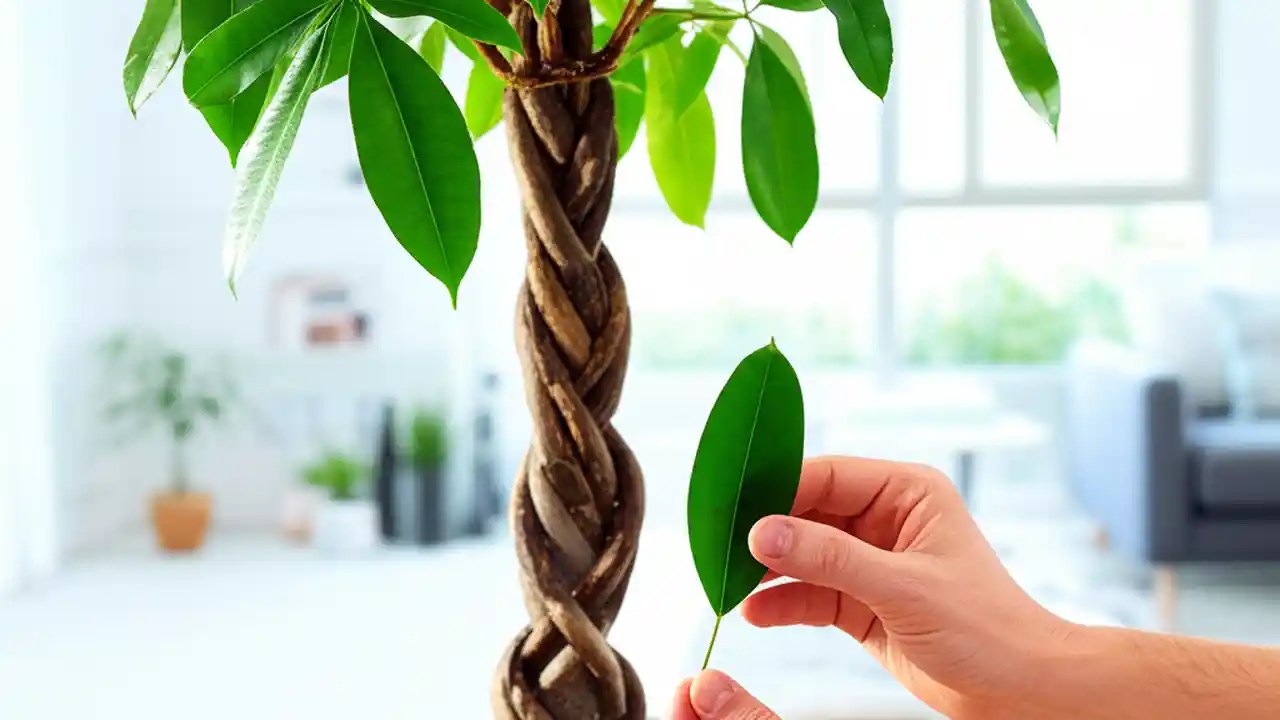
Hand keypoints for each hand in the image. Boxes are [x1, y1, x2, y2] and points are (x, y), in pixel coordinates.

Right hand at [674, 456, 1071, 718]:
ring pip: (802, 552)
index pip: (825, 475)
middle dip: (765, 531)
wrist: (1018, 691)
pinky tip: (755, 613)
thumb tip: (762, 533)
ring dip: (768, 569)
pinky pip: (809, 592)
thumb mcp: (902, 588)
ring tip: (729, 583)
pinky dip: (782, 602)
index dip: (776, 488)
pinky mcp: (860, 600)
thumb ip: (829, 558)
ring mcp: (871, 560)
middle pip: (806, 511)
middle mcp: (885, 518)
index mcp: (906, 492)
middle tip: (720, 547)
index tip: (733, 506)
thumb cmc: (985, 629)